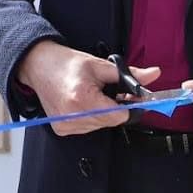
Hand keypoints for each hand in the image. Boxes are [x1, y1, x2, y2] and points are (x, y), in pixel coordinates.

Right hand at [16, 41, 159, 135]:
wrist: (38, 65)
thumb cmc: (65, 63)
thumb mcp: (100, 65)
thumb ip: (129, 75)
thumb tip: (154, 75)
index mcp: (83, 98)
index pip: (119, 115)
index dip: (128, 105)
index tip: (128, 96)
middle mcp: (73, 115)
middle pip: (111, 121)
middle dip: (114, 107)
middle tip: (105, 91)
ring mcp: (66, 125)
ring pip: (100, 126)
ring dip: (102, 113)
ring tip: (90, 95)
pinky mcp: (62, 129)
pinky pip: (87, 128)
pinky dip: (89, 117)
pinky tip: (80, 103)